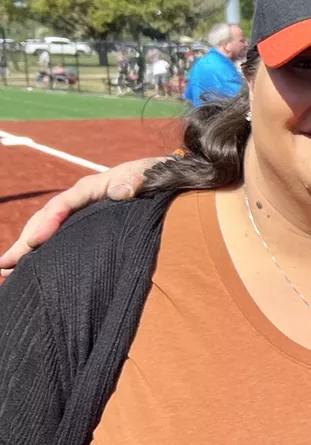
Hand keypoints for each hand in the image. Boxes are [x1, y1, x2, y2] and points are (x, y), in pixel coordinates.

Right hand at [0, 157, 163, 276]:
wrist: (161, 176)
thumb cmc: (154, 176)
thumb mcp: (147, 174)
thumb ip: (134, 181)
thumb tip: (122, 191)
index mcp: (90, 188)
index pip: (62, 205)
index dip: (49, 222)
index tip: (36, 242)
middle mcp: (78, 200)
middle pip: (44, 219)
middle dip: (25, 241)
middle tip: (6, 263)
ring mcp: (78, 213)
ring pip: (45, 229)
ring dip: (25, 249)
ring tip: (5, 269)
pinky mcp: (83, 225)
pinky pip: (58, 238)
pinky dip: (42, 252)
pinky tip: (28, 268)